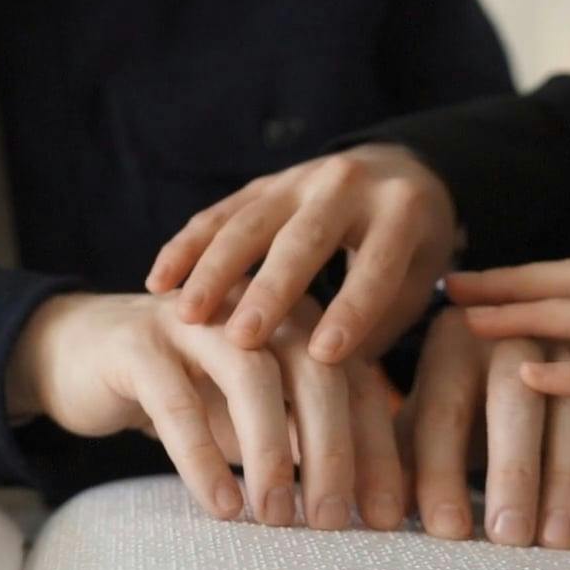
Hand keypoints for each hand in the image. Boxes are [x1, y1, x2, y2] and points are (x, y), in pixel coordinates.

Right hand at [7, 291, 405, 528]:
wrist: (79, 352)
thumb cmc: (185, 390)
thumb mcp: (254, 415)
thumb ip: (304, 439)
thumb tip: (366, 503)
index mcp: (297, 319)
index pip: (356, 381)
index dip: (377, 449)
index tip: (390, 516)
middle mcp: (255, 307)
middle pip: (315, 371)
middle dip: (334, 452)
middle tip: (335, 523)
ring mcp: (194, 318)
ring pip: (251, 378)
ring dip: (271, 454)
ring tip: (278, 519)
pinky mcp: (137, 343)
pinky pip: (177, 403)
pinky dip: (203, 459)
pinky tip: (222, 506)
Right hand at [144, 144, 458, 363]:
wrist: (395, 173)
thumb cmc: (404, 257)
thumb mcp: (411, 289)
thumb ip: (379, 329)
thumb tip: (342, 396)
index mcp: (401, 213)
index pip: (376, 265)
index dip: (352, 309)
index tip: (325, 355)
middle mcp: (349, 183)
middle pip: (305, 239)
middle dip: (271, 289)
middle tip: (244, 338)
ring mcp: (299, 177)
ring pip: (250, 223)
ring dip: (215, 270)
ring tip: (189, 316)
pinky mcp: (260, 183)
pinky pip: (217, 213)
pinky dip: (186, 246)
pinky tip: (159, 282)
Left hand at [404, 309, 569, 547]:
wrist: (517, 348)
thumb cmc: (458, 402)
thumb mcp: (421, 417)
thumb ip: (395, 459)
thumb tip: (373, 516)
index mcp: (452, 341)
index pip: (443, 410)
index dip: (442, 471)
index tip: (447, 530)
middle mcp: (514, 331)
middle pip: (516, 397)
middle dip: (513, 471)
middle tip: (509, 539)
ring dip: (566, 478)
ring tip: (556, 541)